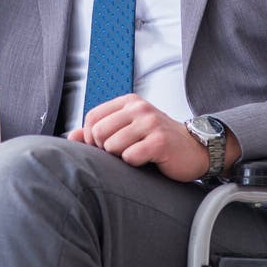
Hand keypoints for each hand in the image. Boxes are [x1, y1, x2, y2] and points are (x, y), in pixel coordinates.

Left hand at [68, 94, 215, 181]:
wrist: (194, 149)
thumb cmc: (157, 140)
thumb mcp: (128, 130)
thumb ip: (100, 131)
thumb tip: (71, 137)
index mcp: (129, 101)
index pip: (92, 116)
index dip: (91, 136)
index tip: (103, 147)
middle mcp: (139, 108)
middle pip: (99, 131)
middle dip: (104, 149)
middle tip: (120, 155)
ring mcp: (150, 123)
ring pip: (112, 145)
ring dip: (119, 158)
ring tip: (134, 156)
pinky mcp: (160, 141)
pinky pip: (130, 157)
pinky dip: (134, 164)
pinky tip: (146, 161)